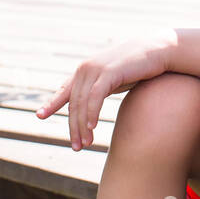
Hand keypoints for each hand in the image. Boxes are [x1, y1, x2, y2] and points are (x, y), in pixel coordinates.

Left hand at [36, 36, 172, 150]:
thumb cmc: (138, 66)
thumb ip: (100, 88)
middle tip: (77, 147)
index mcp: (85, 70)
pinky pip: (95, 97)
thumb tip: (93, 105)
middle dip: (73, 127)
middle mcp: (85, 68)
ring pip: (81, 103)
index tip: (40, 115)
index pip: (64, 89)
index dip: (52, 103)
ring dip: (82, 126)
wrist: (159, 50)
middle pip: (73, 103)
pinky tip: (93, 127)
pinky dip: (92, 113)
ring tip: (86, 143)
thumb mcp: (114, 79)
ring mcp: (95, 68)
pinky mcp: (108, 72)